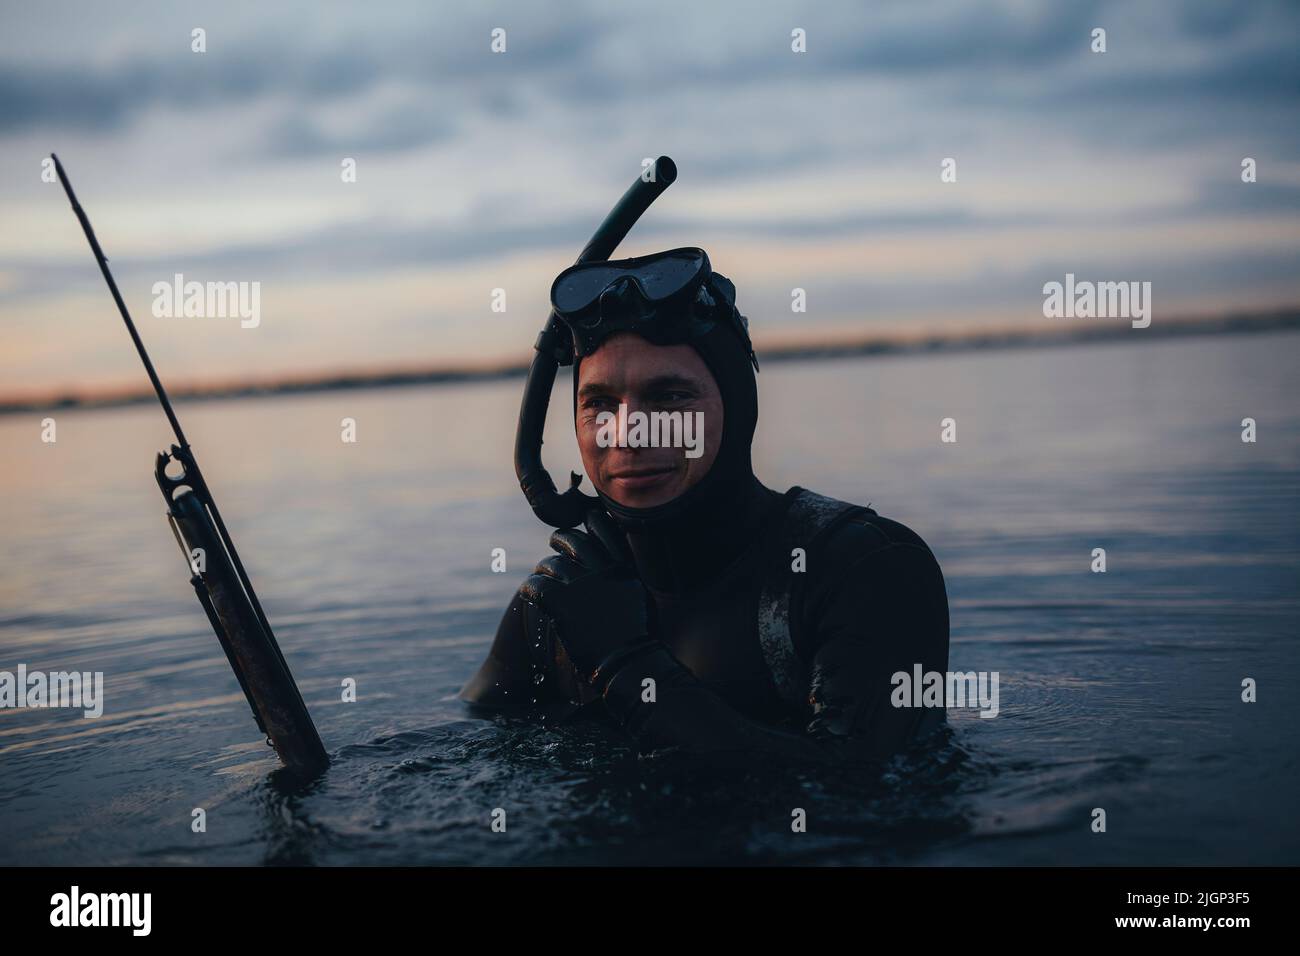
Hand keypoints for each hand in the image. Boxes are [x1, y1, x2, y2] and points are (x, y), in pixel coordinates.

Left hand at [518, 508, 649, 682]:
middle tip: (555, 541)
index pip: (606, 532)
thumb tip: (617, 566)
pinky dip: (531, 587)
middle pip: (575, 542)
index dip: (593, 521)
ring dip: (544, 567)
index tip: (586, 518)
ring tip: (541, 572)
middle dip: (562, 538)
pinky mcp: (561, 606)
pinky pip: (537, 586)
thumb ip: (626, 578)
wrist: (629, 664)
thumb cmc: (638, 638)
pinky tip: (529, 592)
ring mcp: (581, 588)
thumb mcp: (640, 598)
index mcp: (623, 569)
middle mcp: (602, 572)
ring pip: (552, 564)